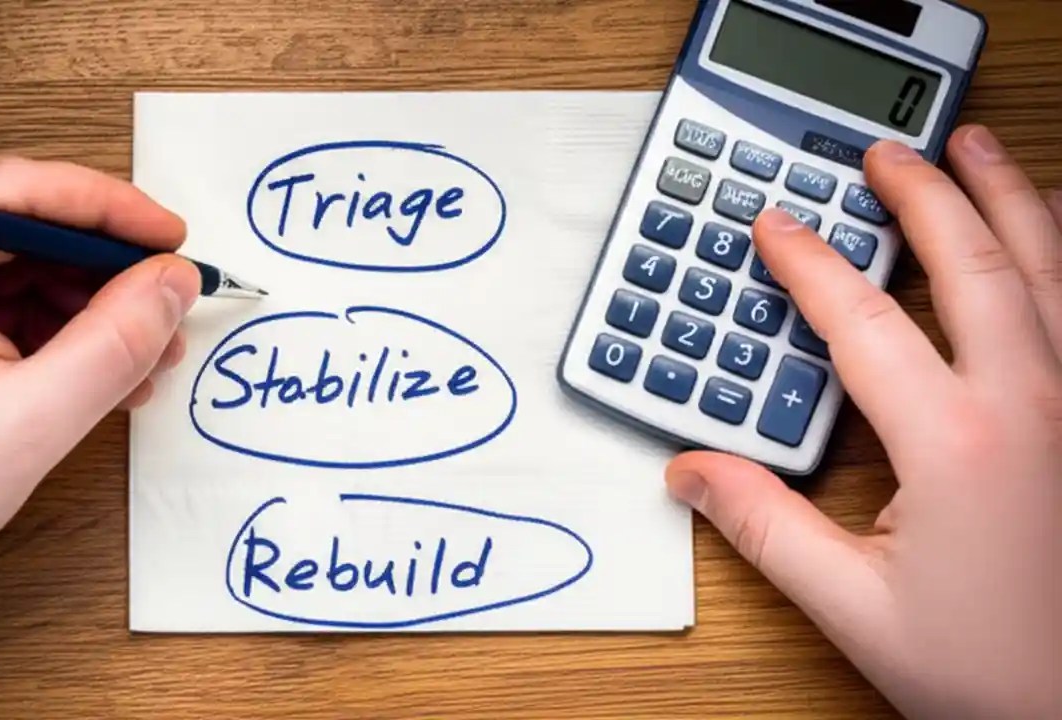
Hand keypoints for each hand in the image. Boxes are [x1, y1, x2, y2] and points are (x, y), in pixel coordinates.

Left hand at [0, 157, 200, 650]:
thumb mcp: (30, 423)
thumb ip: (114, 342)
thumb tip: (174, 280)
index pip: (16, 191)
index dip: (109, 208)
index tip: (172, 238)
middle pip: (12, 222)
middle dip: (99, 268)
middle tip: (164, 305)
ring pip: (2, 260)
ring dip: (76, 301)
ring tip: (136, 355)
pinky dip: (36, 324)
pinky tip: (84, 366)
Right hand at [666, 126, 1060, 718]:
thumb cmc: (998, 672)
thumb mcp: (855, 609)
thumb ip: (765, 529)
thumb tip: (693, 474)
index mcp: (957, 441)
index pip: (861, 318)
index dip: (808, 261)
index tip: (777, 225)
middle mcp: (1034, 404)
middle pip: (972, 260)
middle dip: (924, 192)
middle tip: (888, 153)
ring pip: (1051, 264)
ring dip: (1009, 195)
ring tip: (978, 148)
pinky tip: (1053, 236)